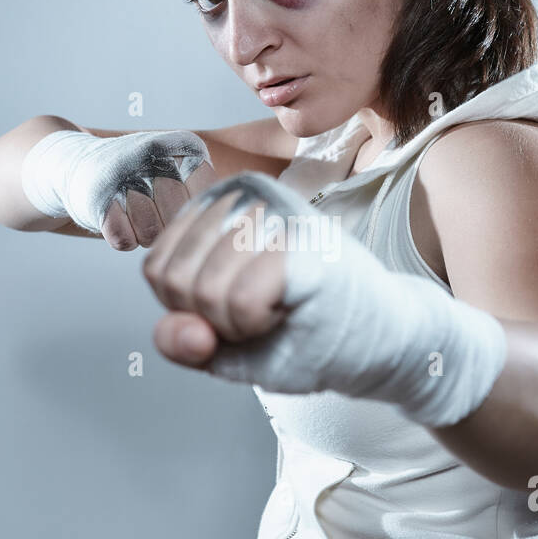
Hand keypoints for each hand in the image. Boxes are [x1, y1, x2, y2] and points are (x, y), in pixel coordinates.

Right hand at [20, 127, 217, 247]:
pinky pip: (125, 241)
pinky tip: (113, 217)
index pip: (209, 202)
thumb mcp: (179, 172)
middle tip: (147, 207)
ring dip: (142, 233)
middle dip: (166, 225)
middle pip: (179, 220)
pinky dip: (120, 237)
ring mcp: (126, 173)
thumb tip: (229, 239)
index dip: (192, 214)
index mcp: (186, 146)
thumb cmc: (139, 178)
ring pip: (153, 235)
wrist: (74, 163)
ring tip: (130, 210)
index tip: (175, 202)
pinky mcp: (98, 198)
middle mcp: (157, 154)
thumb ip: (209, 199)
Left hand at [142, 177, 290, 368]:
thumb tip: (175, 331)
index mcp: (220, 206)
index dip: (188, 312)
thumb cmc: (307, 333)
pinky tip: (290, 310)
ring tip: (280, 309)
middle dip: (212, 321)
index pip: (156, 268)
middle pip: (174, 280)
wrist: (380, 342)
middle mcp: (244, 195)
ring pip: (206, 291)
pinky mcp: (301, 241)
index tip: (236, 309)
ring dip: (239, 325)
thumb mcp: (227, 343)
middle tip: (262, 313)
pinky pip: (239, 299)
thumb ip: (182, 338)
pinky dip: (257, 324)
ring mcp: (274, 213)